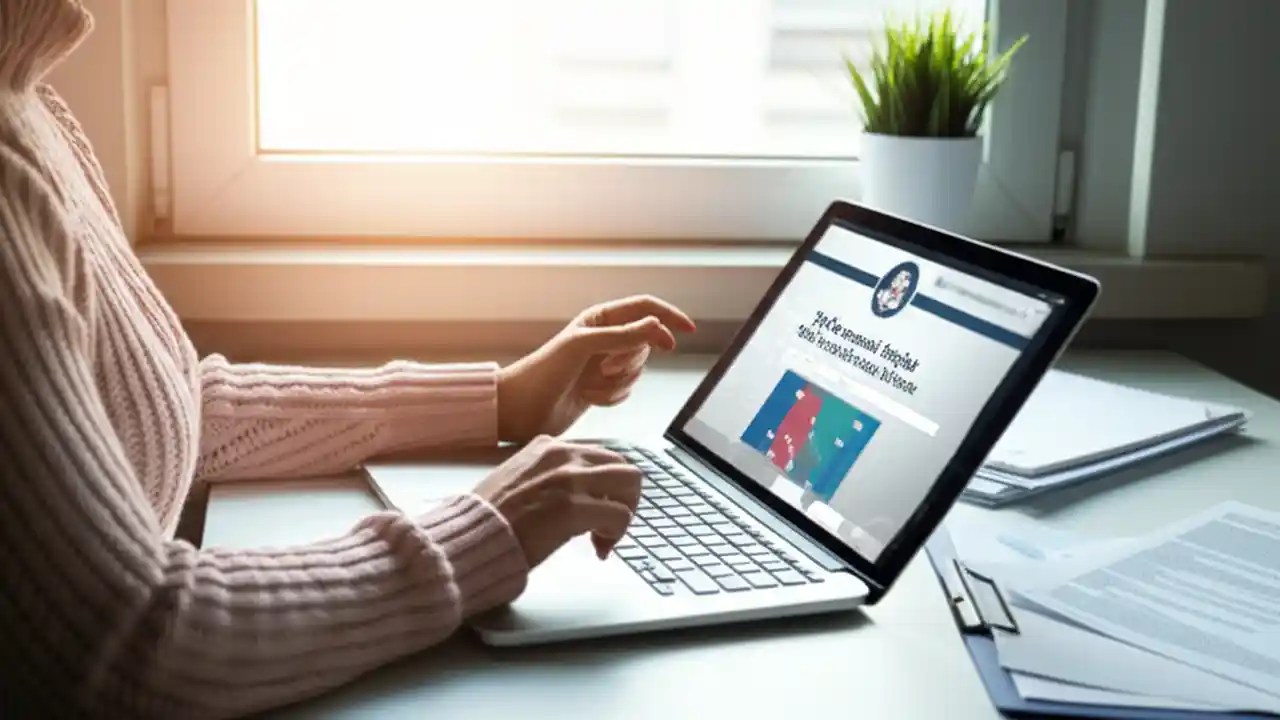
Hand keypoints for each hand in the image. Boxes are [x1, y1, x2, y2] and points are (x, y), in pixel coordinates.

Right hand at [474, 436, 642, 563]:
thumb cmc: (488, 517)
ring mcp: (570, 479)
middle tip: (607, 525)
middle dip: (623, 498)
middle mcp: (564, 454)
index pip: (600, 457)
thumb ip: (548, 475)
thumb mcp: (518, 477)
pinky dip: (615, 535)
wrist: (469, 537)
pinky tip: (598, 549)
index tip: (594, 510)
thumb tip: (573, 492)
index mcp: (549, 446)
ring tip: (604, 536)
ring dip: (624, 513)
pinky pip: (620, 516)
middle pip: (623, 466)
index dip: (604, 487)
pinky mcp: (574, 508)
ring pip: (630, 484)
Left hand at [497, 295, 695, 442]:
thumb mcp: (584, 346)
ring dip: (617, 383)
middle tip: (605, 369)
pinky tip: (589, 398)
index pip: (645, 308)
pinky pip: (627, 391)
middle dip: (630, 361)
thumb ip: (623, 336)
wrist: (522, 408)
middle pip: (645, 344)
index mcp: (600, 318)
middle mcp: (605, 338)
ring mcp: (604, 364)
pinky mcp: (602, 388)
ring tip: (589, 386)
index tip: (688, 330)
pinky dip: (612, 397)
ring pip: (638, 371)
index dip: (668, 316)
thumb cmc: (543, 371)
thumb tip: (657, 326)